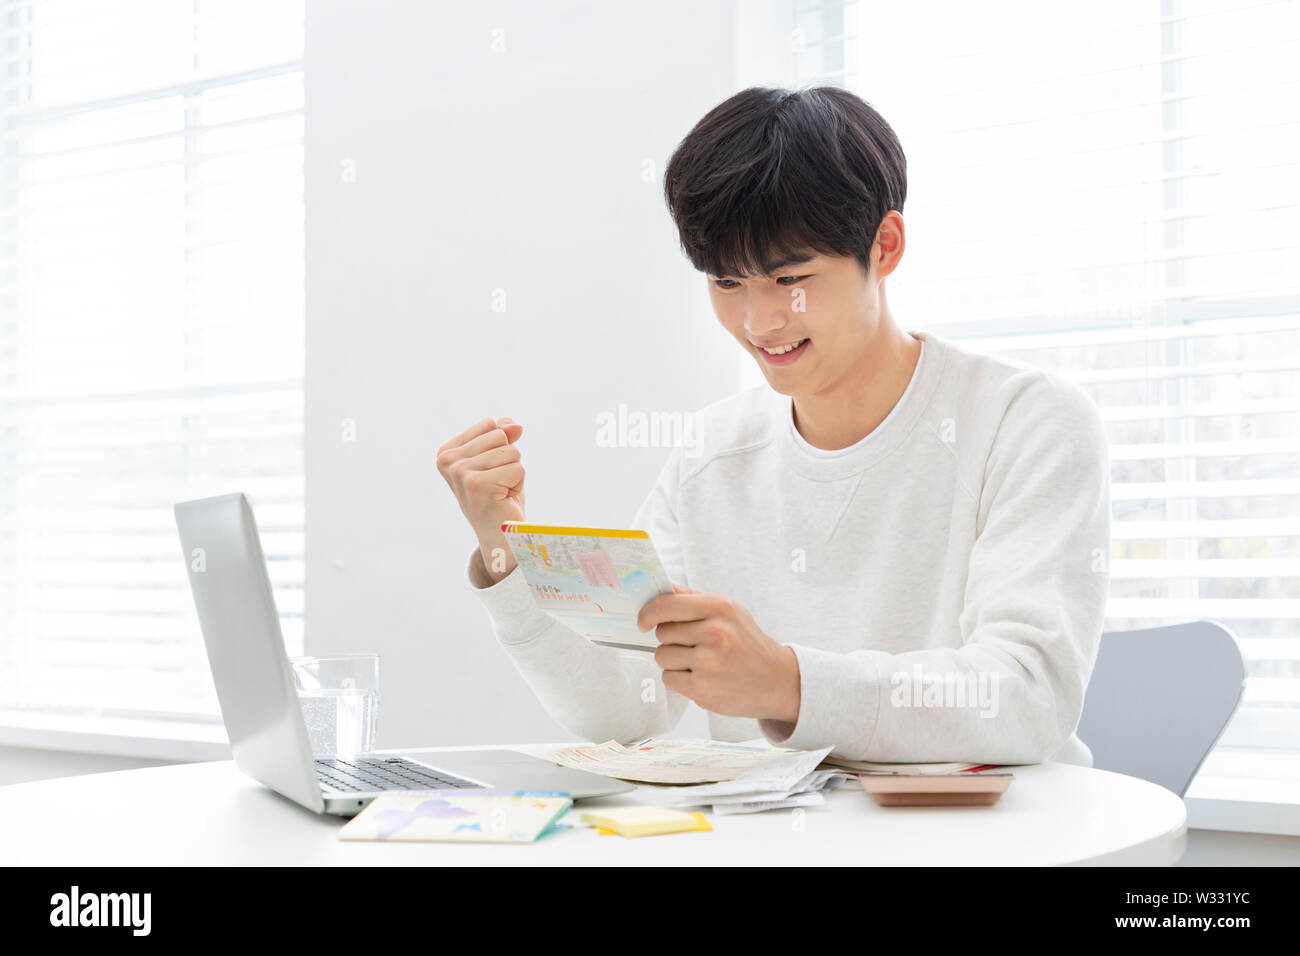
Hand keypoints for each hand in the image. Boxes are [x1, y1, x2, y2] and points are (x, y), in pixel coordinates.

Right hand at [436, 416, 525, 580]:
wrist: (499, 534)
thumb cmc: (499, 494)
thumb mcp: (499, 457)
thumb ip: (504, 433)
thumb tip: (516, 425)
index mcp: (446, 451)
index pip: (490, 424)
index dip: (499, 447)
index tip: (489, 470)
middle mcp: (448, 460)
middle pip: (500, 435)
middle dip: (508, 459)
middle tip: (497, 483)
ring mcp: (460, 472)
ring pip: (511, 451)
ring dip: (514, 472)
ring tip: (500, 491)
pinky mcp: (478, 484)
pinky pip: (517, 468)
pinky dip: (518, 483)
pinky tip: (504, 498)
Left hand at [636, 583, 800, 722]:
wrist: (776, 680)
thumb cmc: (746, 642)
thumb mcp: (728, 611)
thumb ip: (692, 598)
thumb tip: (659, 587)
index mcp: (720, 607)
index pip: (666, 604)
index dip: (648, 613)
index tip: (643, 621)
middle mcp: (715, 632)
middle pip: (662, 632)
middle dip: (670, 639)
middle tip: (692, 644)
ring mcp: (708, 662)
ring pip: (662, 656)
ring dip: (673, 660)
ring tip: (698, 662)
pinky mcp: (702, 689)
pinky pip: (668, 678)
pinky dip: (679, 679)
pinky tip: (701, 677)